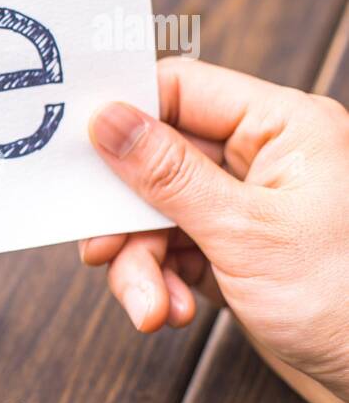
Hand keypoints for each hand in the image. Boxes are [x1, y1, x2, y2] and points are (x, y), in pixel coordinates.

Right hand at [82, 57, 348, 402]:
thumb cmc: (345, 301)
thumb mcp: (243, 232)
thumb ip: (167, 174)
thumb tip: (108, 120)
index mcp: (285, 128)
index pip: (183, 90)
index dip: (127, 115)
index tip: (79, 148)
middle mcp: (265, 160)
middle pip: (158, 161)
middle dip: (130, 220)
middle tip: (104, 252)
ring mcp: (248, 208)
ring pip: (158, 215)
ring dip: (142, 265)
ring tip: (152, 308)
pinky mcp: (234, 251)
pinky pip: (172, 251)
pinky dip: (161, 283)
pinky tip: (173, 312)